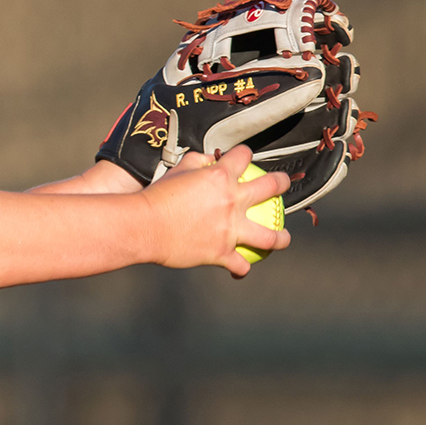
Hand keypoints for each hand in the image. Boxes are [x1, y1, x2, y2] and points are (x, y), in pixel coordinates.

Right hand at [141, 145, 291, 276]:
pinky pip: (240, 264)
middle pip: (271, 187)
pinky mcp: (221, 252)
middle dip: (281, 183)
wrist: (142, 227)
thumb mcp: (175, 171)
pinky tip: (240, 270)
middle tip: (282, 185)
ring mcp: (229, 229)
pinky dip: (240, 268)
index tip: (243, 157)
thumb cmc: (155, 197)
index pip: (243, 157)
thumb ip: (196, 162)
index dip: (244, 154)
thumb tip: (209, 159)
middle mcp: (232, 201)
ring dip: (281, 237)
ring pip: (270, 236)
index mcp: (220, 177)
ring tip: (283, 238)